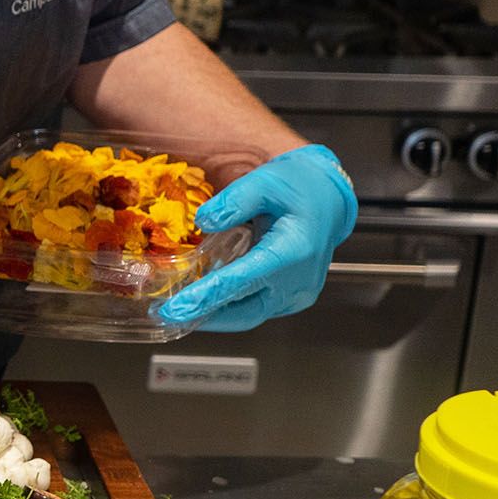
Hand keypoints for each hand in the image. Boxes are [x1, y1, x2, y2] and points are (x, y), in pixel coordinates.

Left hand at [155, 144, 356, 331]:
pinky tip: (206, 297)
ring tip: (180, 308)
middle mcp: (297, 281)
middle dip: (204, 317)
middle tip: (168, 315)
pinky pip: (257, 306)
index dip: (206, 297)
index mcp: (292, 252)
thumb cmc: (300, 187)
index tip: (177, 309)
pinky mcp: (292, 297)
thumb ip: (234, 201)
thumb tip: (203, 220)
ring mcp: (297, 293)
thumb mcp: (265, 181)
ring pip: (249, 313)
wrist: (329, 197)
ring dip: (215, 314)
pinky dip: (230, 305)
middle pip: (244, 311)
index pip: (241, 281)